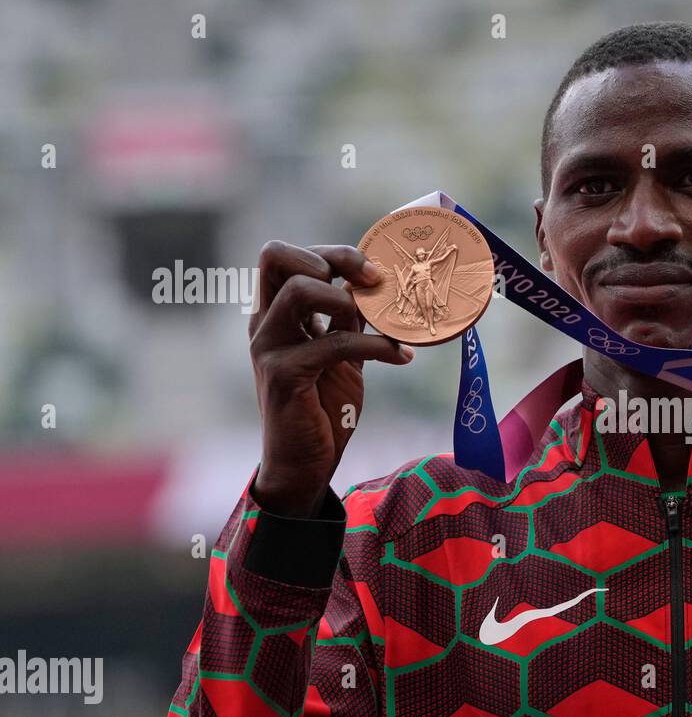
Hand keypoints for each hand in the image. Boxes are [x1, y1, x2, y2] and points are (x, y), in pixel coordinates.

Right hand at [247, 241, 412, 515]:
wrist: (305, 462)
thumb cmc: (322, 407)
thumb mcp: (341, 354)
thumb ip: (349, 321)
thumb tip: (374, 287)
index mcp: (274, 312)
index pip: (287, 256)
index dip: (334, 254)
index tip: (375, 274)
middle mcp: (264, 322)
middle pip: (275, 254)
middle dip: (334, 257)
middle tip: (374, 281)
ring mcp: (269, 346)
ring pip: (300, 290)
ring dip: (349, 299)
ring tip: (384, 323)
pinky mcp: (284, 374)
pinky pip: (334, 342)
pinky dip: (376, 346)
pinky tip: (402, 357)